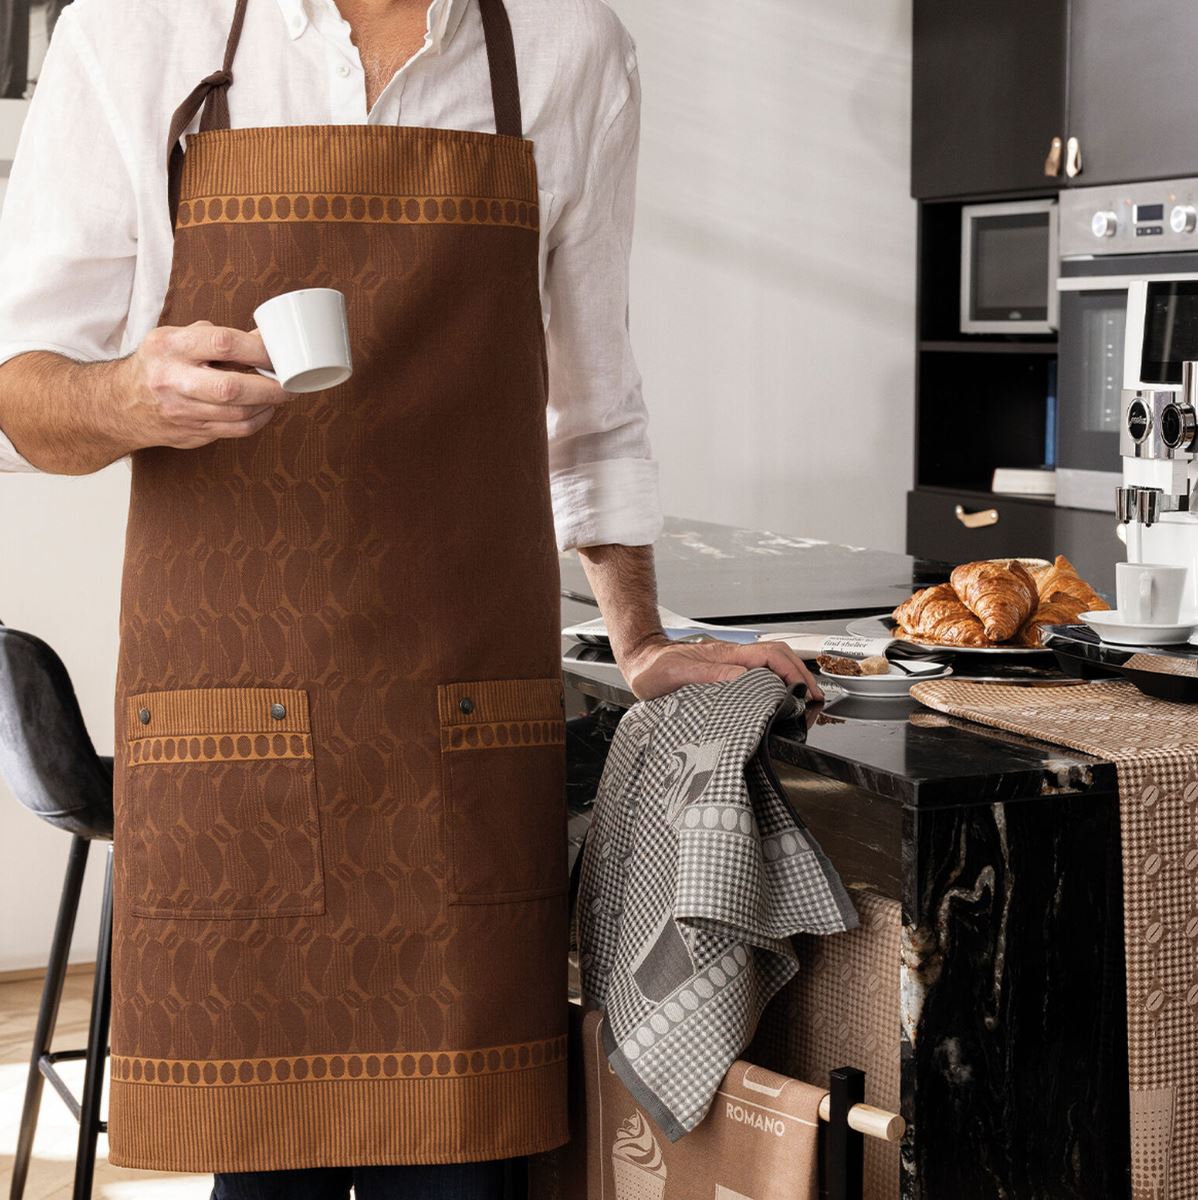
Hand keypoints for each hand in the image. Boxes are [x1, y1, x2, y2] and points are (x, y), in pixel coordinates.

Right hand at [114, 320, 292, 450]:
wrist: (119, 404)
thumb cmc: (159, 364)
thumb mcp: (176, 338)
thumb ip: (216, 337)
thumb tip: (265, 337)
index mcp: (169, 346)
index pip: (221, 343)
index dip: (257, 349)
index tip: (277, 353)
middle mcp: (172, 379)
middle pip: (232, 387)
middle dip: (269, 386)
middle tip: (290, 382)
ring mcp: (181, 410)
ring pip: (238, 413)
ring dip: (268, 404)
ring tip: (282, 394)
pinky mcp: (191, 433)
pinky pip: (236, 430)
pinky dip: (258, 419)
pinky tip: (265, 409)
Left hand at [621, 635, 824, 702]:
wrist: (639, 661)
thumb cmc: (652, 669)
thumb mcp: (677, 673)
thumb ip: (709, 674)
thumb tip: (743, 678)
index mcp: (726, 656)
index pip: (771, 656)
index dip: (794, 672)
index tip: (807, 692)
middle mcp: (732, 657)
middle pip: (780, 656)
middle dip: (803, 674)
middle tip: (816, 699)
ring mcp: (730, 664)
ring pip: (772, 664)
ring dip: (793, 678)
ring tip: (804, 700)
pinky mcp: (725, 673)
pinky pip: (759, 673)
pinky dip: (777, 683)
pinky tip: (778, 698)